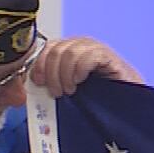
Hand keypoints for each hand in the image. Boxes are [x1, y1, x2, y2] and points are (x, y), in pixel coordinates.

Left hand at [29, 36, 143, 96]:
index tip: (38, 83)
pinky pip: (89, 55)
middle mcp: (81, 46)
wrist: (125, 106)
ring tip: (69, 90)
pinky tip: (81, 81)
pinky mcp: (109, 57)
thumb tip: (27, 87)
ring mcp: (96, 49)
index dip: (39, 64)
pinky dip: (80, 69)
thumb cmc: (96, 100)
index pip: (48, 47)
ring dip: (64, 74)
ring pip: (70, 51)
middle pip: (56, 49)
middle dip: (51, 73)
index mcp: (69, 51)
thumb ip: (49, 85)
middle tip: (56, 92)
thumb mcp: (66, 91)